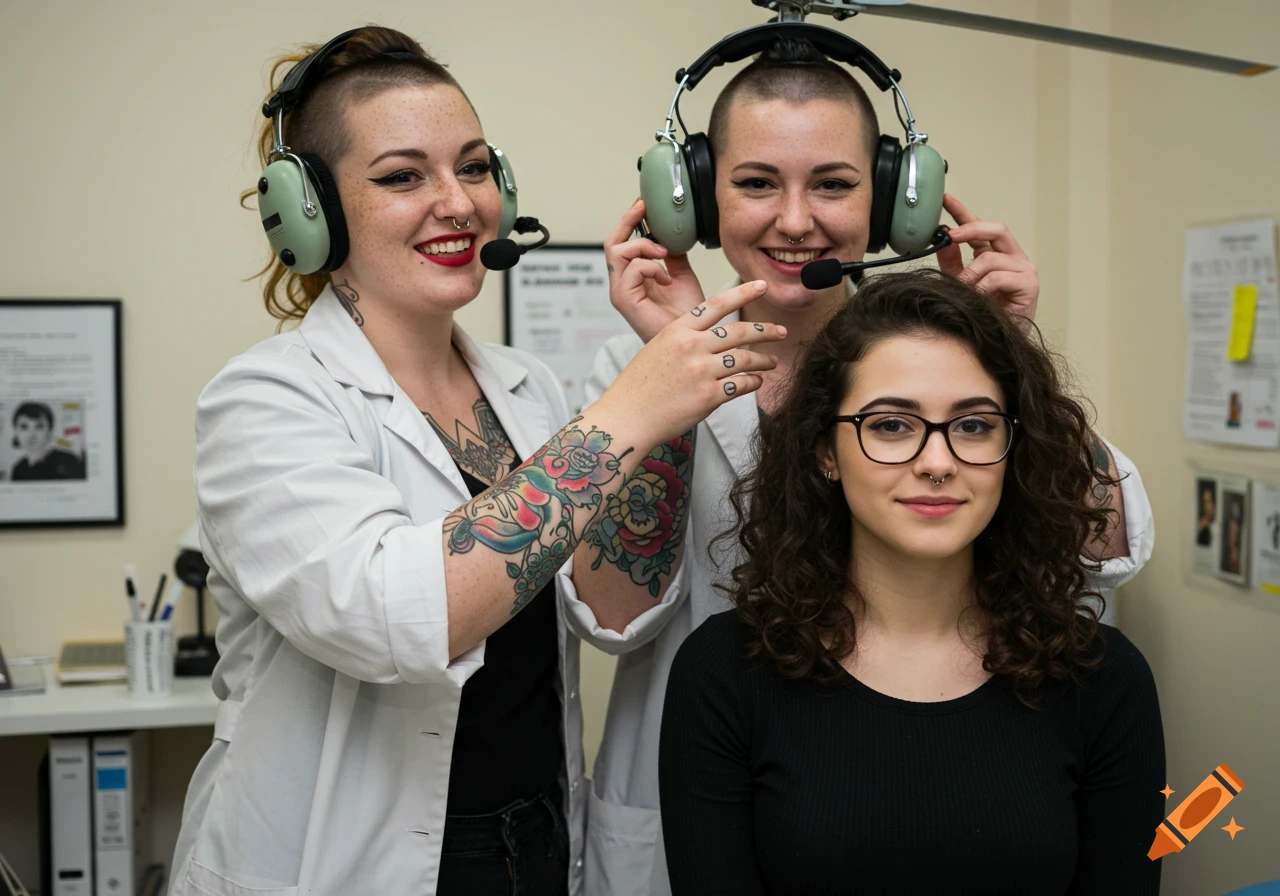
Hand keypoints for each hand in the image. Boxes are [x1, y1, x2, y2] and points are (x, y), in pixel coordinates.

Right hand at [593, 281, 784, 447]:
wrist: (627, 416)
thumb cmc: (638, 386)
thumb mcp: (657, 349)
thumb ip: (685, 340)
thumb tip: (714, 341)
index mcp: (677, 330)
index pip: (717, 304)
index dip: (743, 293)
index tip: (761, 286)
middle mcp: (692, 346)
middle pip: (738, 332)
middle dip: (765, 331)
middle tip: (780, 331)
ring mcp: (702, 371)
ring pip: (745, 358)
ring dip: (763, 360)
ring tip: (772, 362)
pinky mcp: (709, 396)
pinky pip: (741, 385)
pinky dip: (753, 383)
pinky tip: (757, 382)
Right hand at [605, 199, 707, 342]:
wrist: (696, 340)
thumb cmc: (688, 316)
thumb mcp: (681, 274)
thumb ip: (672, 254)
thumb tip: (672, 231)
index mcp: (634, 277)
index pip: (623, 242)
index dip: (631, 221)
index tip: (645, 203)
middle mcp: (622, 283)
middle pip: (612, 243)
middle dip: (628, 221)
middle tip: (644, 208)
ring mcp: (621, 292)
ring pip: (618, 251)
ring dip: (644, 246)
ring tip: (664, 255)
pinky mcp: (623, 300)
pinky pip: (631, 269)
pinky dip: (651, 266)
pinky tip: (667, 278)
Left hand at [937, 193, 1038, 325]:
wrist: (998, 341)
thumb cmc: (983, 313)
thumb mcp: (960, 283)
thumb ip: (952, 262)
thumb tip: (942, 239)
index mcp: (997, 254)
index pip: (980, 226)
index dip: (963, 212)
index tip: (946, 200)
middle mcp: (1013, 257)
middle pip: (996, 229)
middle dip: (971, 228)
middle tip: (951, 235)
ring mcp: (1024, 269)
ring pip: (990, 257)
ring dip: (970, 274)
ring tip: (963, 290)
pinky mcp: (1029, 285)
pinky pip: (998, 277)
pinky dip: (982, 287)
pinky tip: (978, 298)